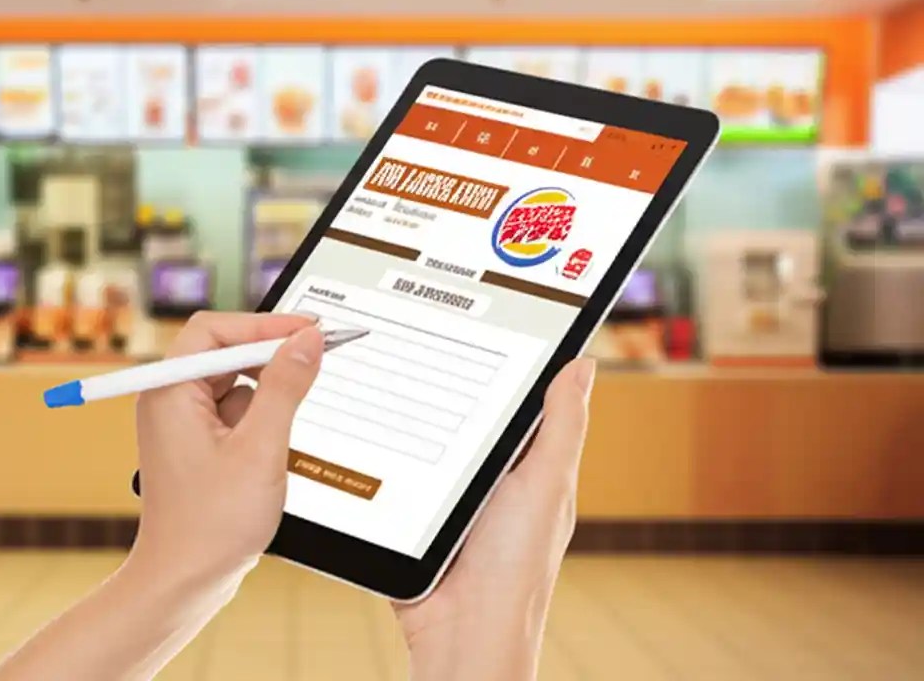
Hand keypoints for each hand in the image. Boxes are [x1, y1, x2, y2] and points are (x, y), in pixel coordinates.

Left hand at [0, 312, 321, 680]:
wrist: (184, 582)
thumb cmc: (211, 524)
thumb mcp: (261, 448)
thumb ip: (286, 387)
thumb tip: (308, 340)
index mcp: (170, 392)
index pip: (216, 330)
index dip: (265, 324)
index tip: (310, 330)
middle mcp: (169, 400)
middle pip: (225, 351)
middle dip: (271, 357)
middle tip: (317, 358)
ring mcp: (182, 423)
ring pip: (236, 383)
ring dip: (269, 393)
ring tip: (285, 430)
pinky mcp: (198, 444)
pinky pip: (235, 411)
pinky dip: (261, 419)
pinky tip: (274, 449)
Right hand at [394, 358, 595, 680]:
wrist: (461, 631)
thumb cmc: (515, 568)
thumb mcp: (544, 485)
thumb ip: (561, 427)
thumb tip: (582, 364)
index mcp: (529, 466)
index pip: (520, 400)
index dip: (507, 360)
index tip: (488, 315)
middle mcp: (490, 478)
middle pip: (466, 413)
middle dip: (444, 380)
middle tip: (419, 334)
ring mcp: (449, 495)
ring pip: (426, 439)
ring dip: (407, 419)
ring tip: (386, 373)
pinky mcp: (413, 513)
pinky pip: (395, 471)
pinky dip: (382, 453)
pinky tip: (365, 428)